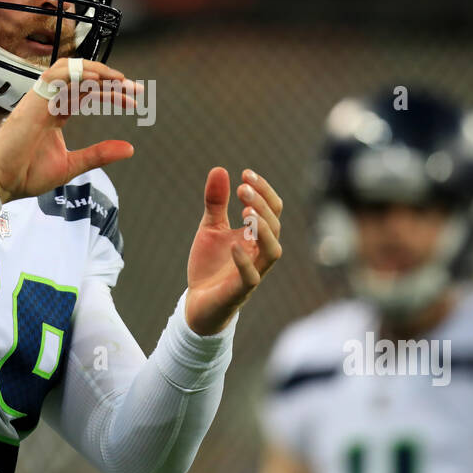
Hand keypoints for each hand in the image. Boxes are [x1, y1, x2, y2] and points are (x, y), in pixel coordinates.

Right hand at [0, 57, 140, 203]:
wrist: (0, 181)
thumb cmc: (26, 174)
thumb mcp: (72, 164)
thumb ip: (99, 154)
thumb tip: (130, 149)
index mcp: (55, 112)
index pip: (88, 93)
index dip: (111, 93)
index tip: (134, 102)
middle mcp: (49, 101)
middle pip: (84, 78)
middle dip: (111, 80)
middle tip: (136, 89)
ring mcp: (40, 98)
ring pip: (71, 69)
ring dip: (97, 70)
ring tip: (120, 80)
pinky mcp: (33, 100)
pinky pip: (56, 75)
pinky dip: (77, 73)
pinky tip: (98, 81)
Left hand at [185, 167, 282, 335]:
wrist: (197, 303)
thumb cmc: (210, 265)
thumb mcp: (210, 228)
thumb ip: (216, 202)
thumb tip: (220, 169)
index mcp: (256, 236)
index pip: (272, 209)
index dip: (264, 191)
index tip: (246, 174)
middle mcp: (260, 253)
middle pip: (275, 226)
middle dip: (261, 205)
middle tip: (242, 189)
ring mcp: (253, 272)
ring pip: (273, 251)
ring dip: (262, 229)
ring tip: (246, 211)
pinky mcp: (239, 291)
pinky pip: (251, 277)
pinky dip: (244, 260)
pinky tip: (233, 243)